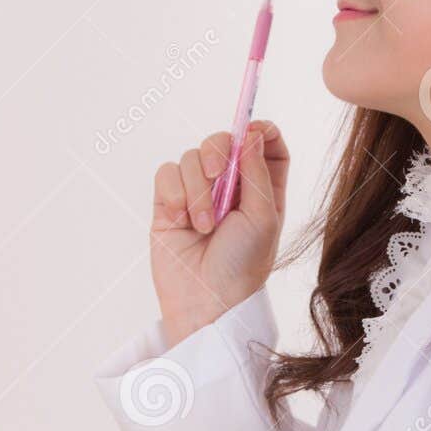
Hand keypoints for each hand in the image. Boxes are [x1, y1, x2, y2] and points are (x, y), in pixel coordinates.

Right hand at [150, 119, 288, 346]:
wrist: (206, 300)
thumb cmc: (243, 264)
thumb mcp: (264, 217)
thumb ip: (258, 171)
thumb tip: (252, 132)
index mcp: (262, 189)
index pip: (264, 144)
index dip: (261, 131)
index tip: (254, 130)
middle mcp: (230, 188)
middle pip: (223, 141)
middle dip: (218, 151)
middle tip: (216, 174)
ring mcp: (197, 194)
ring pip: (190, 158)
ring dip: (196, 190)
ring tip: (203, 225)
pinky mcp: (168, 204)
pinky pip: (166, 174)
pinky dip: (173, 194)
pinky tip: (181, 221)